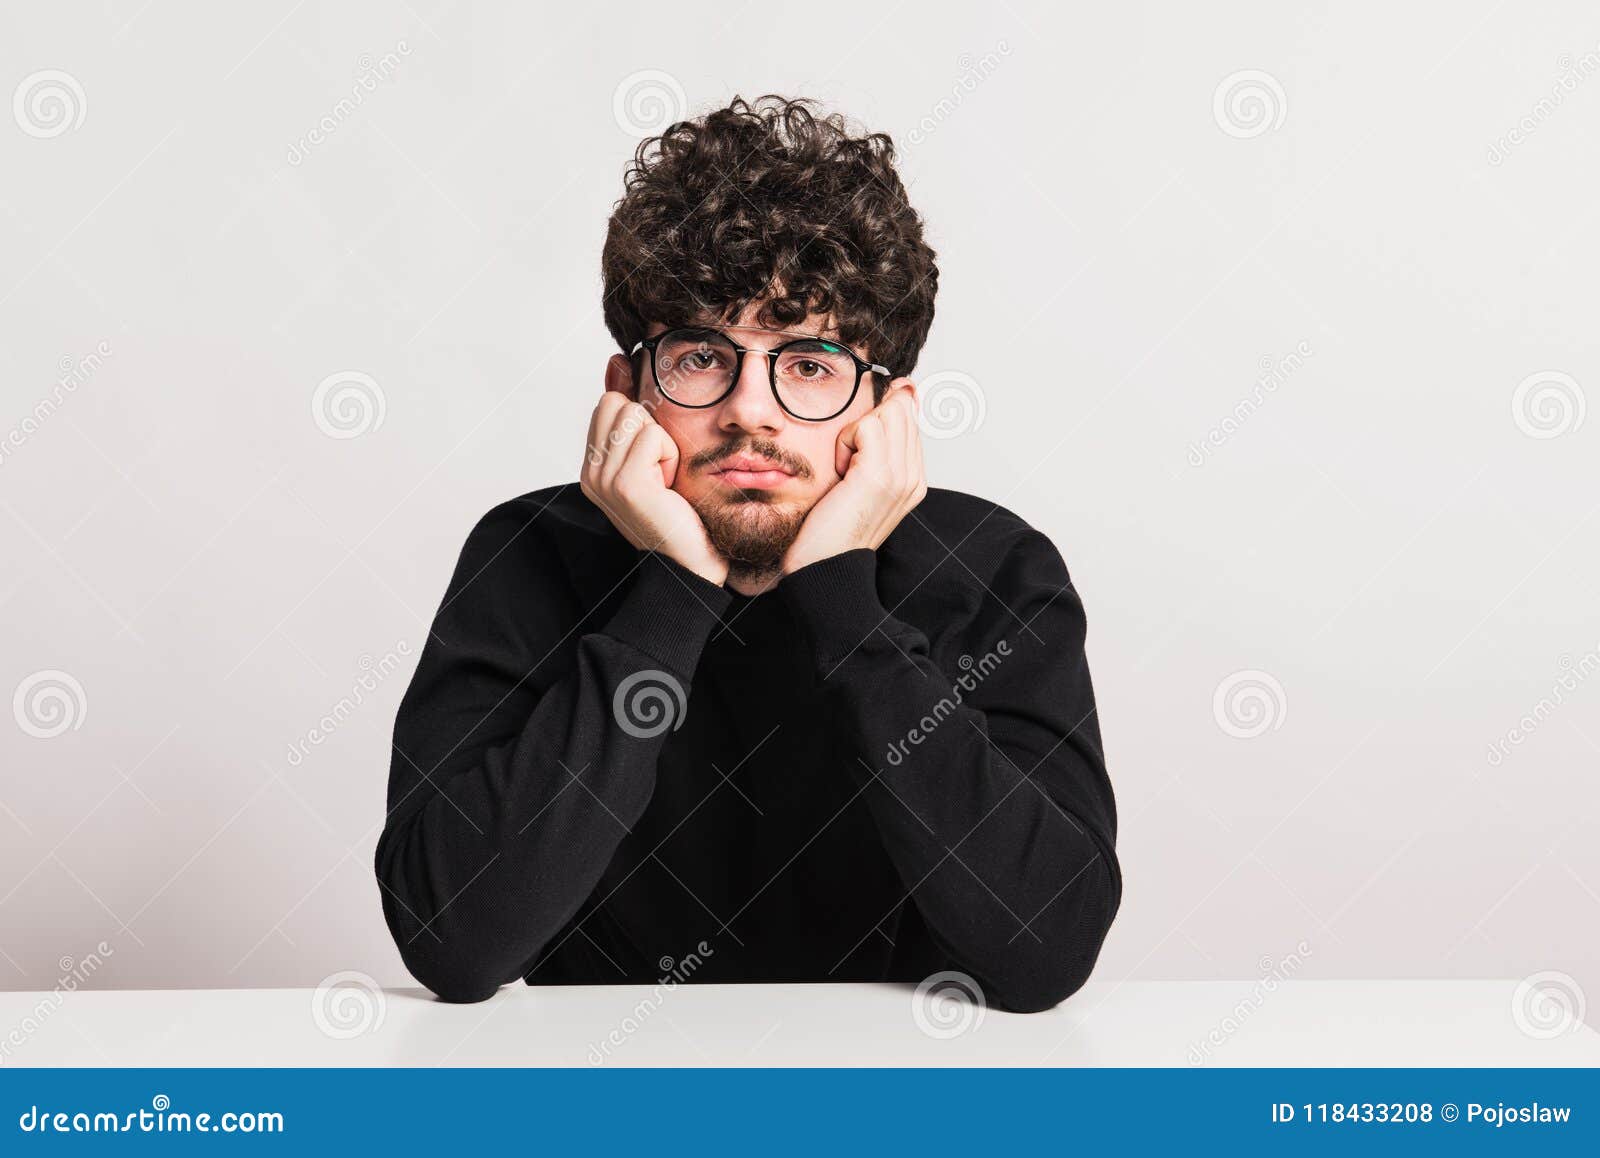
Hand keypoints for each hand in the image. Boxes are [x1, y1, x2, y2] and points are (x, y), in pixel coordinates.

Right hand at [580, 392, 728, 585]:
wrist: (692, 564)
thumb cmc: (681, 512)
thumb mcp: (654, 456)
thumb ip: (633, 414)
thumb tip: (617, 362)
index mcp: (592, 467)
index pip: (609, 403)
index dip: (640, 419)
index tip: (655, 457)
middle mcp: (590, 473)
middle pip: (617, 402)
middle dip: (649, 426)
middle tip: (660, 470)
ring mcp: (603, 480)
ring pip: (636, 415)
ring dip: (663, 442)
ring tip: (665, 479)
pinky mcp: (625, 485)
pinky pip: (654, 436)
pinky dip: (671, 456)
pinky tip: (669, 487)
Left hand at [781, 381, 926, 575]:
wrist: (825, 566)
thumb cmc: (832, 528)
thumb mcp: (860, 484)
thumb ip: (875, 450)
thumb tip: (881, 407)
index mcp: (914, 480)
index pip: (909, 419)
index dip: (880, 420)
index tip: (858, 445)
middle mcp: (914, 477)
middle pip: (902, 410)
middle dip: (869, 422)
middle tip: (851, 461)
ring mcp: (901, 475)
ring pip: (887, 413)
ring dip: (856, 433)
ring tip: (846, 468)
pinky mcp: (880, 474)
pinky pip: (867, 426)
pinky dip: (846, 441)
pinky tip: (841, 470)